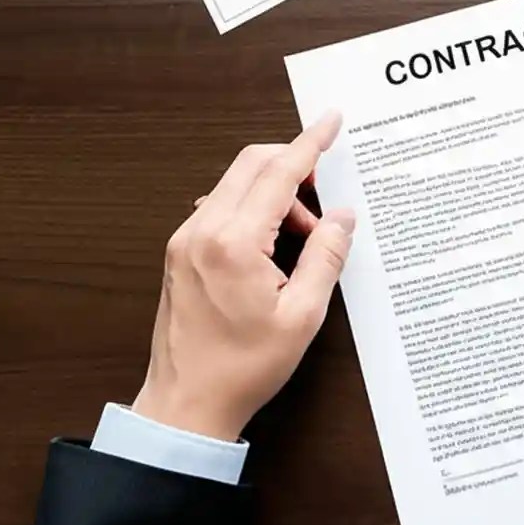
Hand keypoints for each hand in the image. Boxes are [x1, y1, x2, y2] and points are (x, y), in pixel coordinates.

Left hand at [132, 112, 355, 440]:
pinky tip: (276, 246)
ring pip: (236, 185)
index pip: (278, 172)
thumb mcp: (303, 315)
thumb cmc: (243, 367)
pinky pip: (221, 208)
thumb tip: (343, 216)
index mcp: (233, 242)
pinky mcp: (181, 252)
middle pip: (251, 165)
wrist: (187, 404)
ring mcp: (185, 240)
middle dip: (294, 166)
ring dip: (276, 194)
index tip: (330, 121)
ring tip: (307, 240)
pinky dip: (254, 211)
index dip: (310, 143)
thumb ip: (326, 256)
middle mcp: (202, 230)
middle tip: (328, 193)